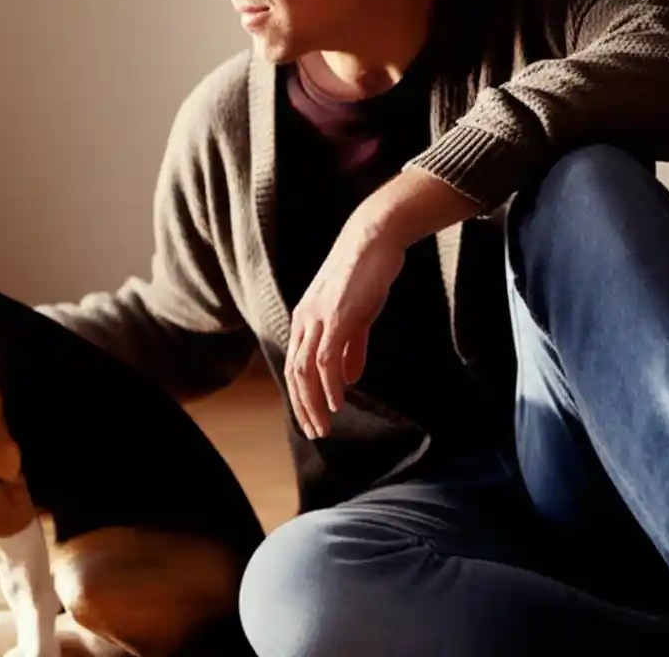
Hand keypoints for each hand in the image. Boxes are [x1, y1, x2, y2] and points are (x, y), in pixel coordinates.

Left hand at [285, 218, 405, 438]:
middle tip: (316, 432)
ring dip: (314, 403)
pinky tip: (337, 403)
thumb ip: (351, 347)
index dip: (301, 397)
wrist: (374, 236)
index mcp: (306, 319)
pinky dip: (328, 385)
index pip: (294, 367)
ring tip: (326, 425)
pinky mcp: (337, 316)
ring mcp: (319, 318)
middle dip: (303, 407)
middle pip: (295, 374)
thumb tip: (348, 379)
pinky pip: (326, 358)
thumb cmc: (367, 272)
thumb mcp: (357, 314)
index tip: (313, 420)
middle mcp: (305, 320)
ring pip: (306, 371)